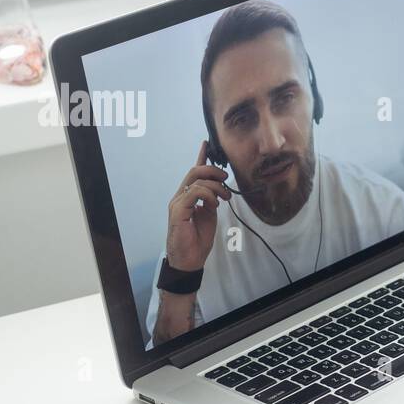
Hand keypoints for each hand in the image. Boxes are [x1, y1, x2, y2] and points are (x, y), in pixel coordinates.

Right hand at [166, 140, 231, 271]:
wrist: (189, 259)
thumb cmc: (197, 239)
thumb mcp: (209, 215)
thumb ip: (211, 200)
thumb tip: (219, 190)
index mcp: (188, 196)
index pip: (194, 172)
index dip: (201, 157)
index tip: (207, 144)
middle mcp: (180, 196)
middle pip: (195, 172)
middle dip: (213, 170)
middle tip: (226, 180)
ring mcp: (177, 203)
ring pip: (196, 181)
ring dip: (216, 186)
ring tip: (225, 197)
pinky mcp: (177, 211)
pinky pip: (194, 193)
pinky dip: (208, 195)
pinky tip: (214, 204)